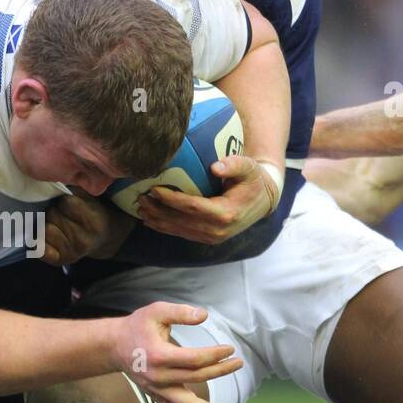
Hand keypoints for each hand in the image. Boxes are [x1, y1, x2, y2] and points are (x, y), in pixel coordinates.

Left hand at [42, 194, 134, 265]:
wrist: (104, 237)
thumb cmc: (93, 212)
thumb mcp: (91, 198)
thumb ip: (75, 190)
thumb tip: (52, 182)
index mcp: (93, 221)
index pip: (66, 202)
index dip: (63, 199)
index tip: (67, 201)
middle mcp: (83, 240)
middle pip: (53, 216)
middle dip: (54, 211)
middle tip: (62, 213)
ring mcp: (71, 252)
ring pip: (45, 230)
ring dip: (47, 224)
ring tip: (57, 224)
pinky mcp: (60, 260)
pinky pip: (40, 249)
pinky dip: (40, 242)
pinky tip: (47, 237)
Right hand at [114, 302, 243, 402]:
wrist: (115, 346)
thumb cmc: (138, 326)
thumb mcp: (156, 311)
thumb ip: (180, 312)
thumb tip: (205, 316)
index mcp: (159, 355)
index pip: (194, 359)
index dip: (215, 355)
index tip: (229, 349)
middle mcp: (158, 376)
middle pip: (195, 377)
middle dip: (220, 370)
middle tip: (238, 363)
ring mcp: (157, 390)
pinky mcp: (156, 397)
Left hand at [137, 155, 280, 245]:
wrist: (263, 201)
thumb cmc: (253, 180)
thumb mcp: (250, 168)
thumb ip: (234, 165)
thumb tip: (215, 166)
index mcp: (225, 214)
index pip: (192, 207)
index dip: (171, 199)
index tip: (154, 188)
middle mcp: (216, 230)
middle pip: (180, 221)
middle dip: (157, 211)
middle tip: (140, 197)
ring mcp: (211, 237)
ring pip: (177, 230)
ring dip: (156, 220)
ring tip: (139, 208)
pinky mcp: (206, 238)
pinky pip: (181, 233)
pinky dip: (164, 226)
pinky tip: (149, 218)